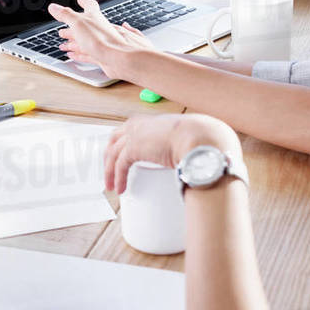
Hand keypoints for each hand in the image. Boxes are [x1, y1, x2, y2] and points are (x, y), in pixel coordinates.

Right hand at [47, 0, 155, 79]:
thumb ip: (65, 14)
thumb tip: (54, 7)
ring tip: (64, 44)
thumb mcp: (78, 23)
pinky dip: (78, 54)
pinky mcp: (101, 55)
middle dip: (72, 27)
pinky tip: (73, 56)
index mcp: (94, 17)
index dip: (84, 1)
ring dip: (73, 41)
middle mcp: (99, 28)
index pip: (89, 5)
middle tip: (63, 28)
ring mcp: (100, 42)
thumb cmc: (102, 38)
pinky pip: (86, 54)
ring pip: (84, 41)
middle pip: (84, 25)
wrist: (117, 57)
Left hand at [104, 114, 240, 193]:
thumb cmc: (198, 138)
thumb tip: (187, 159)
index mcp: (150, 121)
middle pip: (114, 141)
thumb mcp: (184, 139)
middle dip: (109, 157)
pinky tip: (120, 188)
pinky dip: (118, 178)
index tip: (118, 156)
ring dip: (110, 172)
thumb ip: (181, 146)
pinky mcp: (133, 149)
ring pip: (113, 155)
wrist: (200, 138)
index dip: (121, 144)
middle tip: (110, 171)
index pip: (127, 130)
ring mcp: (134, 135)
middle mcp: (138, 125)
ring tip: (112, 186)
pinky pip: (119, 166)